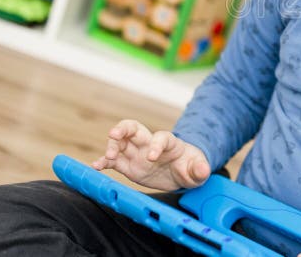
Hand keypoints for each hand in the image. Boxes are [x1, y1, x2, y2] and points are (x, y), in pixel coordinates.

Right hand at [92, 119, 210, 190]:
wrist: (181, 173)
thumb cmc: (191, 167)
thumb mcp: (198, 170)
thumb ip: (200, 169)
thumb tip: (204, 170)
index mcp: (169, 143)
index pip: (161, 138)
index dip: (156, 144)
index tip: (151, 157)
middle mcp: (150, 144)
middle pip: (134, 128)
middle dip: (123, 128)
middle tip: (114, 135)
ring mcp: (137, 153)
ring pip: (120, 142)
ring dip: (112, 146)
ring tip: (109, 158)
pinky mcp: (128, 165)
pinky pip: (113, 161)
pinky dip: (104, 162)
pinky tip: (96, 167)